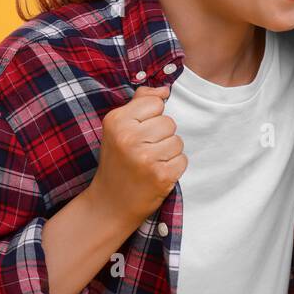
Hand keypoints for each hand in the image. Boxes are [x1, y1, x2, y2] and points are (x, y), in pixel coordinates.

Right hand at [88, 85, 185, 225]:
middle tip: (143, 151)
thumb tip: (165, 90)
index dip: (151, 118)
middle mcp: (129, 138)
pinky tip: (156, 173)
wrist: (110, 203)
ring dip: (168, 153)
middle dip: (161, 136)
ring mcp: (145, 158)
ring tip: (150, 163)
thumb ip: (140, 102)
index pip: (156, 103)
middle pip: (169, 122)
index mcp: (117, 121)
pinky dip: (174, 168)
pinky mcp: (161, 176)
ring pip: (178, 141)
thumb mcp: (118, 127)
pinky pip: (183, 160)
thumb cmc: (117, 160)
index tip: (138, 132)